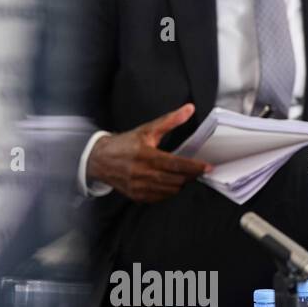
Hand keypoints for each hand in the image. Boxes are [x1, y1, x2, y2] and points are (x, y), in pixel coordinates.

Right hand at [86, 103, 212, 202]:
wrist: (100, 159)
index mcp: (145, 155)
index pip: (176, 164)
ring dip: (180, 183)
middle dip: (190, 176)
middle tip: (197, 170)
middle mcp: (141, 172)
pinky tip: (168, 182)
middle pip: (176, 179)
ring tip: (182, 175)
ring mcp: (138, 186)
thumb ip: (170, 120)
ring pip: (170, 190)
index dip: (194, 167)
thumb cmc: (124, 144)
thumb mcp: (146, 130)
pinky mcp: (136, 195)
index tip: (207, 167)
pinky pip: (160, 197)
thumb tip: (188, 109)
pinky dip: (168, 191)